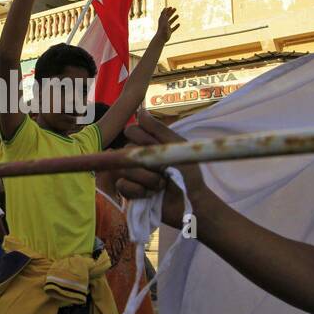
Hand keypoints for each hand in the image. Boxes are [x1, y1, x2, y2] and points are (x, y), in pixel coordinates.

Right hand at [114, 109, 203, 228]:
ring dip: (146, 178)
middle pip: (126, 149)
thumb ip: (158, 130)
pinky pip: (122, 185)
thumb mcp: (176, 146)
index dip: (141, 137)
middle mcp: (137, 156)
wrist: (192, 201)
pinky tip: (150, 195)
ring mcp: (132, 174)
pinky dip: (138, 190)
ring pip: (124, 168)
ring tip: (161, 185)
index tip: (155, 146)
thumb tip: (141, 111)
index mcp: (148, 143)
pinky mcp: (129, 191)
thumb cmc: (189, 173)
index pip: (131, 130)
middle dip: (146, 161)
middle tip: (163, 169)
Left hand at [153, 7, 179, 43]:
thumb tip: (165, 8)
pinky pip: (173, 28)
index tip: (171, 7)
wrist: (161, 38)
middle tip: (175, 8)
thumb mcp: (164, 20)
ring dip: (174, 18)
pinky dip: (176, 26)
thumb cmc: (162, 29)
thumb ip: (164, 14)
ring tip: (178, 15)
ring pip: (171, 22)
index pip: (164, 13)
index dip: (167, 10)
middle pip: (168, 16)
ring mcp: (167, 28)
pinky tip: (179, 24)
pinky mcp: (169, 32)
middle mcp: (164, 23)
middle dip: (171, 12)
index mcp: (162, 20)